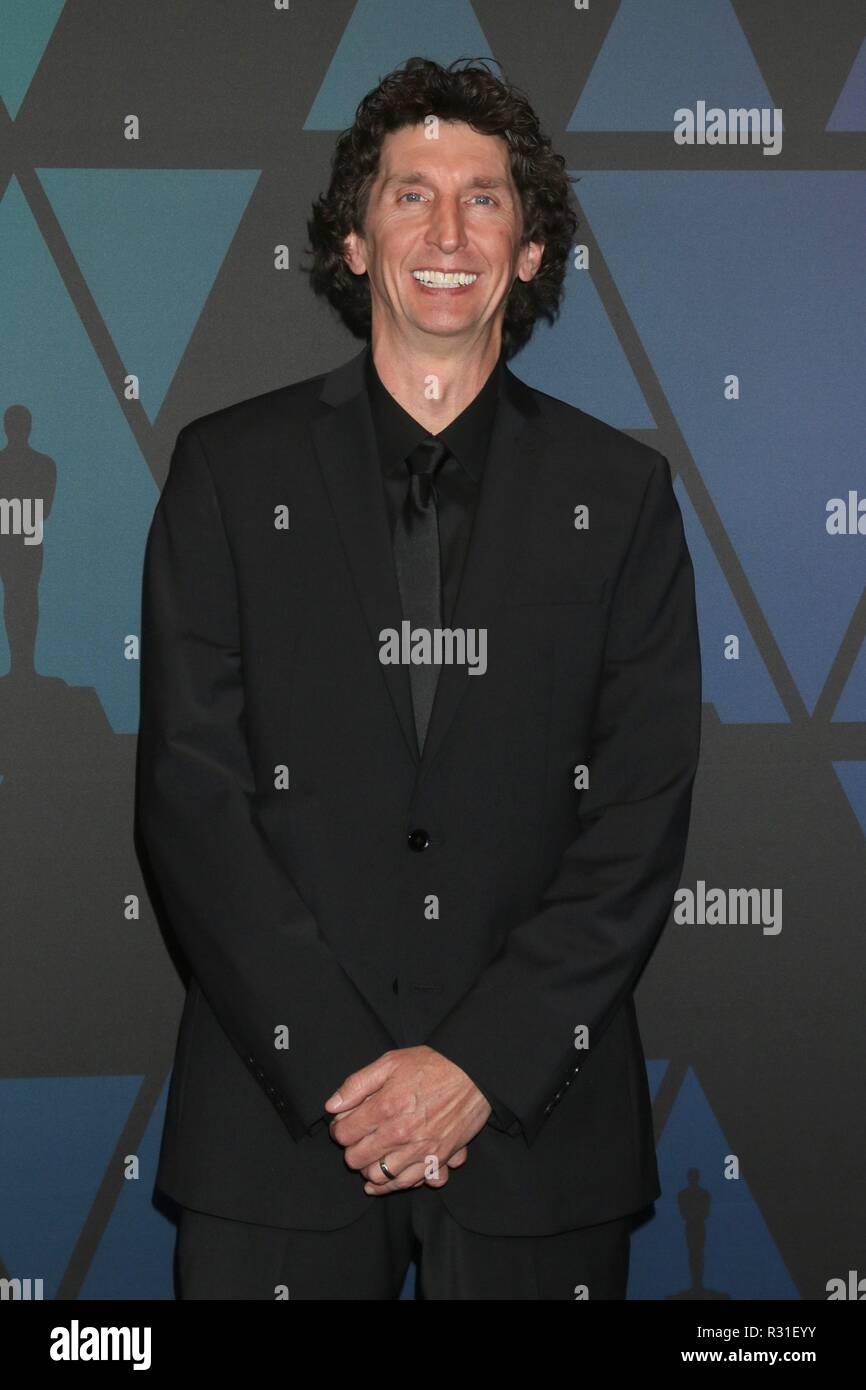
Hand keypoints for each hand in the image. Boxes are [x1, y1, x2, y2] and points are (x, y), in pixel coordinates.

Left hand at [324, 1046, 490, 1194]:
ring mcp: (419, 1150)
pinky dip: (396, 1183)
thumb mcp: (390, 1062)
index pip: (343, 1135)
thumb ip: (357, 1084)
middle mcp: (400, 1134)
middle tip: (358, 1139)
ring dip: (371, 1169)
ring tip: (372, 1157)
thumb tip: (332, 1106)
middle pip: (357, 1160)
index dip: (338, 1130)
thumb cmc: (432, 1065)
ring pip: (380, 1177)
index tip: (343, 1124)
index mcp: (384, 1107)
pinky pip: (409, 1184)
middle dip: (352, 1150)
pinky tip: (389, 1177)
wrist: (473, 1074)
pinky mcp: (438, 1159)